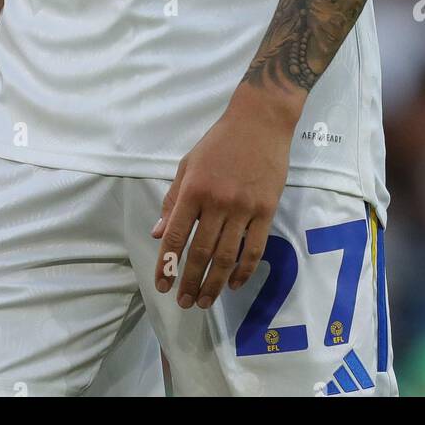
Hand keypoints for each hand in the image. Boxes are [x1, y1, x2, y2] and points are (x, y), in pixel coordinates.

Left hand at [152, 86, 293, 309]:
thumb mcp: (188, 164)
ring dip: (214, 283)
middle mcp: (217, 202)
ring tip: (206, 301)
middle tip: (185, 303)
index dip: (167, 265)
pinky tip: (234, 283)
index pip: (175, 235)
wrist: (259, 122)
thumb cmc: (219, 142)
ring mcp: (243, 208)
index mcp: (193, 189)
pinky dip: (243, 270)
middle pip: (201, 252)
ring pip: (226, 256)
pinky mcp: (266, 210)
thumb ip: (173, 200)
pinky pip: (254, 248)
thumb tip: (158, 234)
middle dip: (190, 282)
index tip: (162, 286)